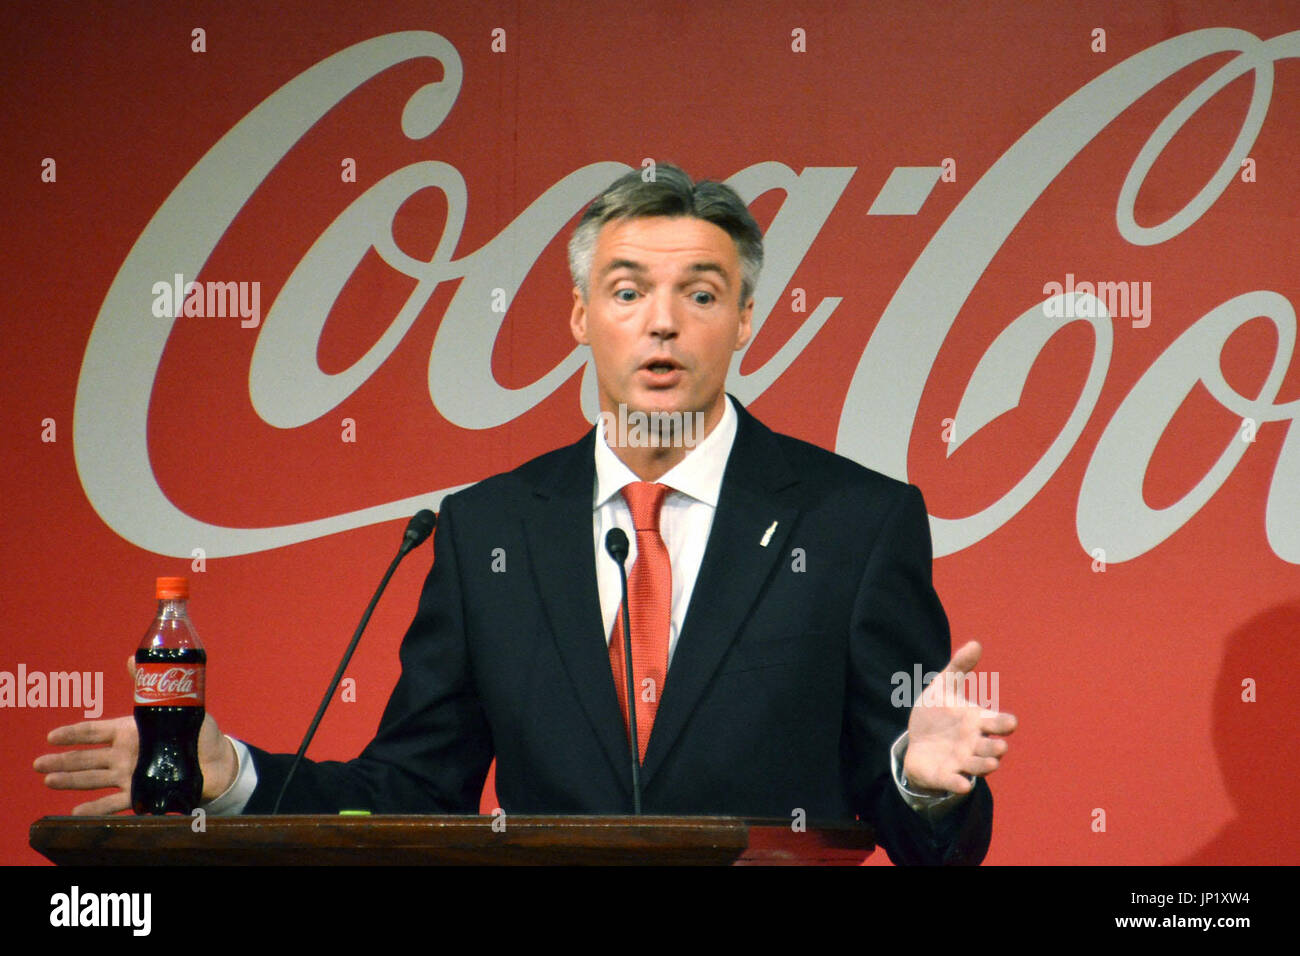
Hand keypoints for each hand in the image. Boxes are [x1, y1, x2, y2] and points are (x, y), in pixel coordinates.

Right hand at [33, 656, 237, 813]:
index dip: (72, 733)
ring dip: (71, 781)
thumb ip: (150, 684)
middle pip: (87, 757)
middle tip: (38, 763)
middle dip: (62, 760)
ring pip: (94, 779)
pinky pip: (114, 803)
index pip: (94, 731)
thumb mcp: (177, 704)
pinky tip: (75, 813)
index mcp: (131, 731)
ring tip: (48, 781)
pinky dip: (95, 808)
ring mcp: (132, 774)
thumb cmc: (198, 731)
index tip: (51, 736)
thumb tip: (132, 657)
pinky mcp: (143, 793)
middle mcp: (126, 754)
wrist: (218, 761)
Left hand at [904, 641, 1016, 794]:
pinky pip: (956, 782)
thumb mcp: (944, 687)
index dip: (1005, 724)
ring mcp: (962, 761)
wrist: (915, 738)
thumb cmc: (937, 712)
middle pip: (994, 748)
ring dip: (985, 766)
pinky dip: (960, 784)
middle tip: (997, 745)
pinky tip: (962, 784)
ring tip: (989, 764)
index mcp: (978, 722)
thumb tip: (975, 643)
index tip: (1008, 723)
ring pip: (980, 768)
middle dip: (996, 748)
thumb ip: (959, 667)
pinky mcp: (946, 775)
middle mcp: (975, 744)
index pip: (1000, 724)